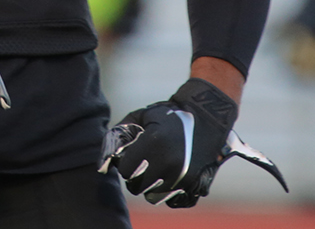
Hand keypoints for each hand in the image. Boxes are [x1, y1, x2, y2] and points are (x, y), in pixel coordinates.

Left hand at [100, 77, 286, 206]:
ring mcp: (183, 177)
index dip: (126, 163)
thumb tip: (106, 158)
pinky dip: (169, 192)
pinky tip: (171, 177)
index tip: (132, 157)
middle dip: (136, 176)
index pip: (125, 170)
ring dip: (151, 186)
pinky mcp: (195, 186)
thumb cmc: (171, 114)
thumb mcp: (144, 115)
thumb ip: (121, 132)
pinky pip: (172, 200)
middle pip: (137, 186)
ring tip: (158, 170)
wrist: (209, 117)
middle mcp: (168, 163)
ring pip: (153, 196)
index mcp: (153, 144)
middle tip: (144, 164)